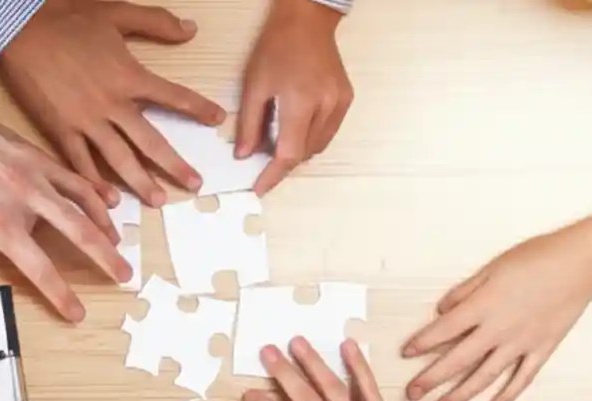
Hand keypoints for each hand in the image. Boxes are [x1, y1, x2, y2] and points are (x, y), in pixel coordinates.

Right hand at [0, 0, 225, 206]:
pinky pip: (80, 163)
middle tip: (195, 184)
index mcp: (129, 76)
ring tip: (158, 201)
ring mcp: (85, 121)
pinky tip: (107, 202)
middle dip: (174, 165)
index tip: (218, 119)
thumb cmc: (65, 18)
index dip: (198, 108)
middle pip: (150, 141)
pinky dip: (93, 183)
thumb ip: (155, 22)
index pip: (173, 96)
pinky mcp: (59, 130)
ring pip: (119, 159)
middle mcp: (112, 104)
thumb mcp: (114, 12)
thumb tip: (191, 29)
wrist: (18, 29)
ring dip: (140, 182)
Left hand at [0, 51, 128, 321]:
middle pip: (77, 234)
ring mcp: (33, 173)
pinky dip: (93, 191)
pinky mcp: (34, 153)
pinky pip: (72, 175)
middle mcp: (22, 199)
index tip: (78, 313)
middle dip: (105, 259)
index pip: (40, 269)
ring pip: (83, 202)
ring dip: (105, 226)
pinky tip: (107, 202)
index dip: (61, 294)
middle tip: (125, 276)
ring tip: (119, 244)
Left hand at [238, 0, 351, 195]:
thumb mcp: (254, 85)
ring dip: (298, 152)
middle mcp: (325, 106)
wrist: (307, 22)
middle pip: (303, 153)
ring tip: (280, 142)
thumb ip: (250, 124)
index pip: (288, 153)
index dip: (273, 176)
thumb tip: (244, 155)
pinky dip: (311, 139)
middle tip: (263, 163)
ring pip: (318, 147)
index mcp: (300, 102)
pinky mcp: (346, 101)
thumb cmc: (276, 48)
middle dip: (282, 163)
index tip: (260, 188)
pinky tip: (298, 128)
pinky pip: (328, 133)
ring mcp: (340, 104)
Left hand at [404, 203, 591, 400]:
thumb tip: (442, 311)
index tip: (406, 355)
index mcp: (482, 306)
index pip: (444, 331)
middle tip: (411, 393)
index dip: (422, 343)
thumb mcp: (491, 268)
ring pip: (485, 376)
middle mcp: (498, 330)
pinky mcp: (541, 350)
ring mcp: (520, 343)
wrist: (579, 265)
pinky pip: (521, 378)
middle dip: (431, 378)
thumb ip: (464, 291)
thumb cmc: (534, 258)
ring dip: (460, 394)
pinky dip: (507, 394)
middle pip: (457, 360)